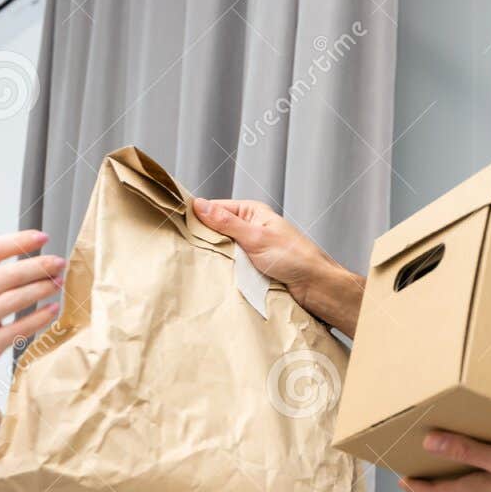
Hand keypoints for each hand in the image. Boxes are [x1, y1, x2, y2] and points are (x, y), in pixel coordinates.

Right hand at [0, 215, 65, 417]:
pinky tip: (52, 308)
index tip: (41, 236)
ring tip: (59, 281)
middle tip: (59, 261)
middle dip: (39, 265)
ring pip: (15, 300)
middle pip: (8, 275)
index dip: (18, 241)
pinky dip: (38, 318)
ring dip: (42, 289)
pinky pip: (18, 329)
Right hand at [191, 197, 363, 337]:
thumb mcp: (256, 237)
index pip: (215, 208)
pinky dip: (223, 268)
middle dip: (202, 239)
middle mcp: (250, 227)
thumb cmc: (293, 258)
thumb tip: (200, 204)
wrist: (315, 286)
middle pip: (216, 229)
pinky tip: (212, 273)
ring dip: (213, 256)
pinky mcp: (252, 266)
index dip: (196, 216)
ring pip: (221, 249)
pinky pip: (230, 264)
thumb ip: (227, 223)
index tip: (175, 225)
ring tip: (194, 262)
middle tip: (181, 247)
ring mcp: (250, 247)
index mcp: (251, 212)